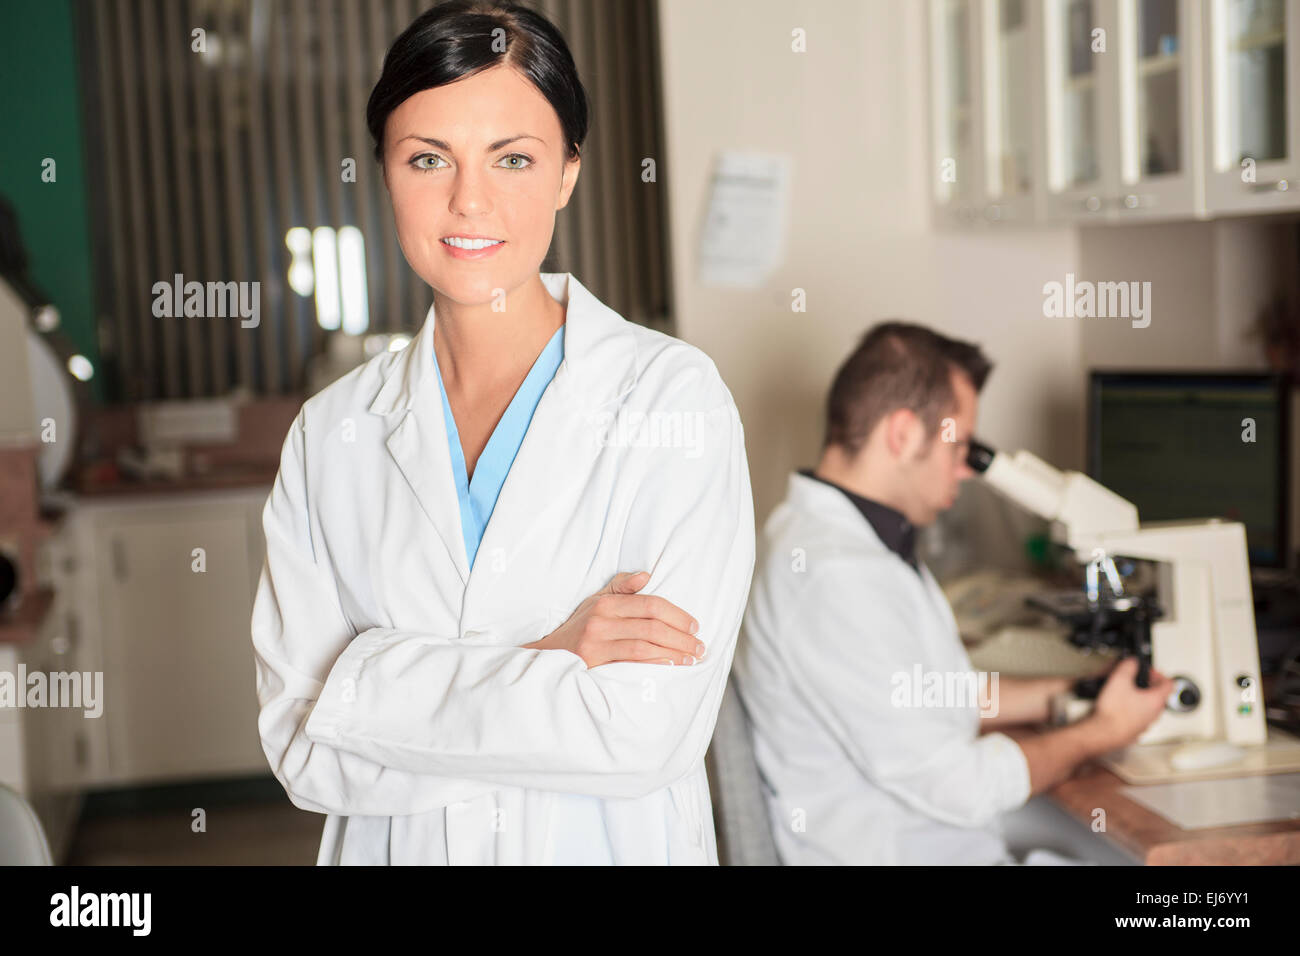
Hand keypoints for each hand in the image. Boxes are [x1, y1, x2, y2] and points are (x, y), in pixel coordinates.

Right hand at [523, 571, 703, 667]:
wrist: (546, 656)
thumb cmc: (577, 628)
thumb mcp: (595, 601)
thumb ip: (621, 587)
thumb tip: (647, 575)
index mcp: (606, 602)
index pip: (650, 604)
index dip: (676, 614)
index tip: (695, 625)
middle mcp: (601, 620)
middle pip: (651, 625)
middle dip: (681, 637)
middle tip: (700, 646)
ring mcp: (597, 642)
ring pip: (645, 645)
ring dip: (673, 653)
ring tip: (692, 658)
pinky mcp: (593, 662)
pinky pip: (631, 663)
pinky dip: (654, 664)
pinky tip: (671, 667)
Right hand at [1089, 657, 1173, 748]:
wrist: (1104, 732)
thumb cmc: (1113, 712)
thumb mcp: (1119, 680)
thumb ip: (1128, 666)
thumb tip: (1132, 662)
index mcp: (1156, 700)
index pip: (1169, 684)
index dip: (1159, 674)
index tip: (1148, 671)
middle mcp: (1154, 714)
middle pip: (1160, 696)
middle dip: (1150, 685)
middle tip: (1138, 680)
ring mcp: (1146, 724)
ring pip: (1150, 708)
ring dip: (1142, 698)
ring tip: (1128, 692)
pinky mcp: (1136, 731)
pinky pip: (1140, 717)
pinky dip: (1134, 709)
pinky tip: (1121, 706)